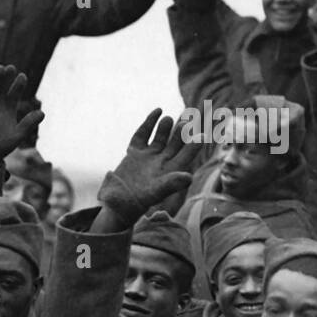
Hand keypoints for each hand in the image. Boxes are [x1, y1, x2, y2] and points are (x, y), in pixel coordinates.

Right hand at [0, 66, 43, 162]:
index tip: (23, 76)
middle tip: (11, 68)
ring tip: (0, 68)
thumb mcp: (18, 134)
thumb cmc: (3, 146)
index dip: (18, 84)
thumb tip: (43, 113)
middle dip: (6, 77)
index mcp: (9, 109)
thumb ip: (29, 123)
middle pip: (2, 86)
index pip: (14, 93)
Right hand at [98, 109, 201, 225]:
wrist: (115, 205)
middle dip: (181, 133)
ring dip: (166, 127)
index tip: (201, 135)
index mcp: (170, 173)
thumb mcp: (155, 193)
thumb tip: (189, 177)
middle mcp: (162, 163)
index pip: (186, 156)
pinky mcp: (134, 153)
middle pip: (175, 144)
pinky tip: (158, 111)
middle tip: (187, 120)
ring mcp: (148, 157)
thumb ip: (171, 184)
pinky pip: (143, 135)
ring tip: (169, 119)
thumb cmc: (136, 204)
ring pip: (161, 138)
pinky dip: (149, 123)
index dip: (194, 145)